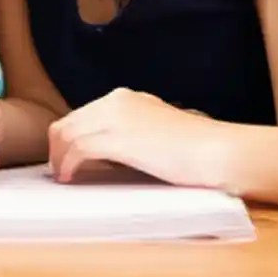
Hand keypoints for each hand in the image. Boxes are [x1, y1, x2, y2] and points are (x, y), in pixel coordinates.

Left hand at [48, 88, 221, 186]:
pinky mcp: (117, 138)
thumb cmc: (195, 148)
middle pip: (68, 122)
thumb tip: (107, 150)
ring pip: (67, 133)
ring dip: (59, 157)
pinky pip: (78, 149)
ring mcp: (115, 118)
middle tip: (59, 169)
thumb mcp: (154, 130)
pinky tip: (69, 177)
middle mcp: (115, 101)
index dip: (70, 137)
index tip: (66, 157)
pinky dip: (67, 164)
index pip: (83, 114)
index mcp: (125, 98)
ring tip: (63, 176)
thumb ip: (129, 132)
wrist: (219, 151)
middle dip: (58, 147)